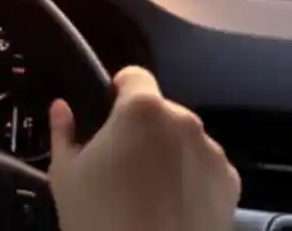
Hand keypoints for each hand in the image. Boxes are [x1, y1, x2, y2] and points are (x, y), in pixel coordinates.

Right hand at [48, 66, 239, 230]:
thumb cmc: (99, 219)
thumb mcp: (66, 175)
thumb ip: (64, 132)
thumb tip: (61, 109)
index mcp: (141, 110)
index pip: (134, 76)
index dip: (119, 90)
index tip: (107, 112)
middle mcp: (183, 122)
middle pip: (159, 111)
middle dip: (142, 129)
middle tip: (121, 164)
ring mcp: (211, 152)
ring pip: (183, 140)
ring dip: (168, 153)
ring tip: (147, 192)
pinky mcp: (230, 183)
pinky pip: (204, 168)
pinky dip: (190, 179)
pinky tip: (170, 207)